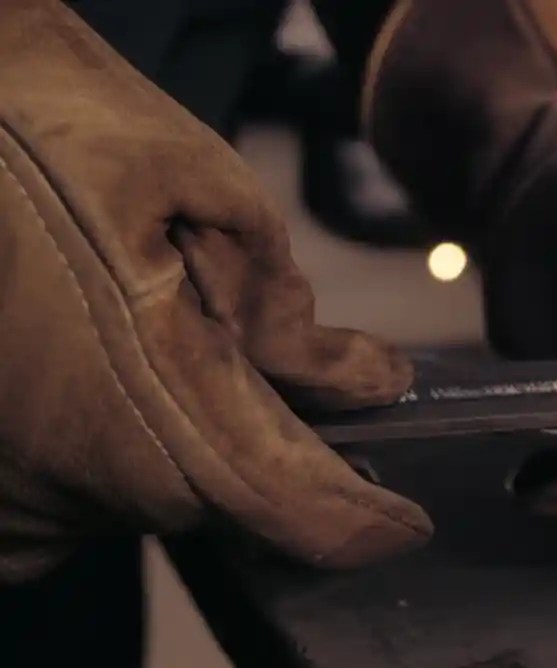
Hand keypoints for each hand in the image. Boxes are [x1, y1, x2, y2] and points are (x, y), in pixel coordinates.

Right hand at [0, 0, 430, 582]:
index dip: (362, 522)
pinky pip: (81, 504)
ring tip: (131, 329)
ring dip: (178, 438)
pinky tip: (89, 371)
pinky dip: (113, 452)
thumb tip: (369, 383)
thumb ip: (285, 306)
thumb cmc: (59, 139)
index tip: (403, 523)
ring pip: (153, 496)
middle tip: (226, 337)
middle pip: (227, 499)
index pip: (293, 507)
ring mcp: (20, 503)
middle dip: (258, 437)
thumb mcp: (206, 196)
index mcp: (152, 408)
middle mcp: (80, 482)